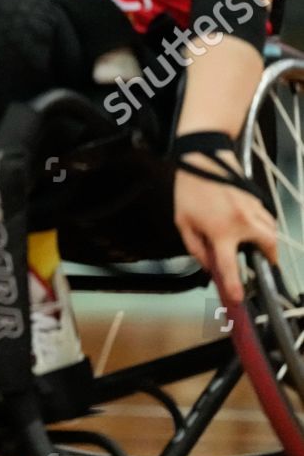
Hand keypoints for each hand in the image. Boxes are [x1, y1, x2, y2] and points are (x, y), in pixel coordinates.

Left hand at [173, 161, 277, 304]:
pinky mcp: (256, 200)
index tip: (238, 298)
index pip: (229, 265)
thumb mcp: (183, 222)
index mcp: (220, 231)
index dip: (234, 285)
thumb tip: (209, 264)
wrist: (202, 157)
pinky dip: (264, 226)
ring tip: (257, 247)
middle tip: (264, 265)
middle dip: (269, 259)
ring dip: (268, 242)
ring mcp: (252, 210)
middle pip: (269, 247)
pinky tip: (252, 227)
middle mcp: (242, 222)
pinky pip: (267, 218)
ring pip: (272, 231)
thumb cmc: (189, 189)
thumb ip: (196, 248)